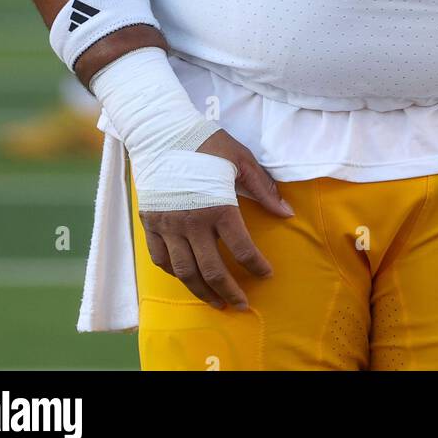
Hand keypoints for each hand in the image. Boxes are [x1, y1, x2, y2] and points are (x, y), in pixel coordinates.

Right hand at [139, 128, 293, 311]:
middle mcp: (191, 223)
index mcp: (218, 207)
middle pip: (212, 271)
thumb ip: (263, 189)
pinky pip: (161, 260)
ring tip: (217, 302)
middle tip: (242, 305)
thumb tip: (287, 213)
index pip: (242, 249)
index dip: (257, 267)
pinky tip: (187, 278)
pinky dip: (175, 274)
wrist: (160, 132)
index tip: (266, 274)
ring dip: (203, 292)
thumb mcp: (240, 159)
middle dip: (230, 292)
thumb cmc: (205, 142)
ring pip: (185, 273)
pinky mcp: (150, 224)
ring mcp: (168, 226)